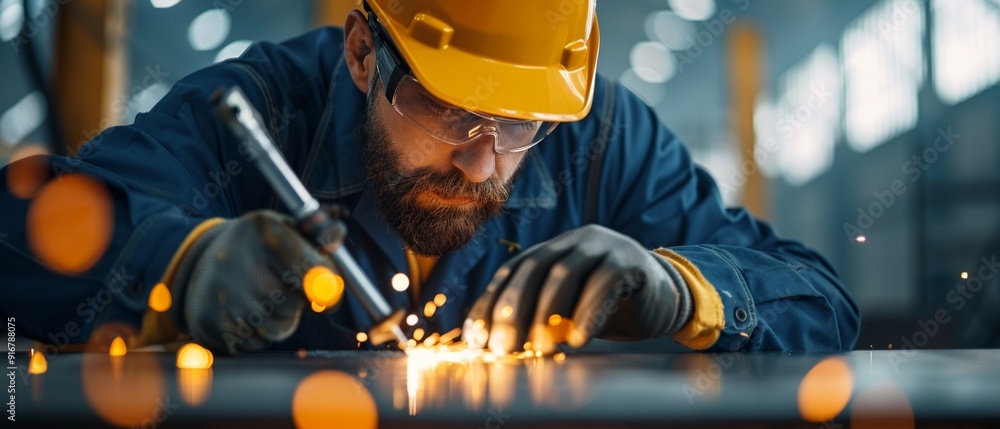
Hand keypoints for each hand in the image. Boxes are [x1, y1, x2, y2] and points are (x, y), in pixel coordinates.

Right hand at [170, 210, 344, 353]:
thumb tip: (338, 233)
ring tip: (270, 303)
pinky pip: (254, 343)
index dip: (328, 290)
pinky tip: (249, 314)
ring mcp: (221, 292)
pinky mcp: (209, 320)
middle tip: (290, 294)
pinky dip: (259, 335)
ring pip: (276, 329)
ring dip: (282, 322)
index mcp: (263, 231)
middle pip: (292, 304)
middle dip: (299, 305)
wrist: (203, 260)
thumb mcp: (285, 229)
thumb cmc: (259, 245)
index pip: (309, 270)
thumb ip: (317, 235)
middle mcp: (238, 260)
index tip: (329, 298)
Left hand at [462, 224, 690, 354]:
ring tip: (539, 348)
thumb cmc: (610, 307)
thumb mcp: (569, 311)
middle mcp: (574, 241)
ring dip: (547, 314)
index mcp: (553, 250)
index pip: (511, 271)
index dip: (490, 303)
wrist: (667, 297)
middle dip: (512, 310)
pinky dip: (587, 313)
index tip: (476, 338)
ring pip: (565, 273)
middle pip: (533, 269)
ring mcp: (604, 246)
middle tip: (502, 347)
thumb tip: (496, 346)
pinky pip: (604, 283)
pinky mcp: (631, 261)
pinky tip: (578, 340)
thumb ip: (539, 317)